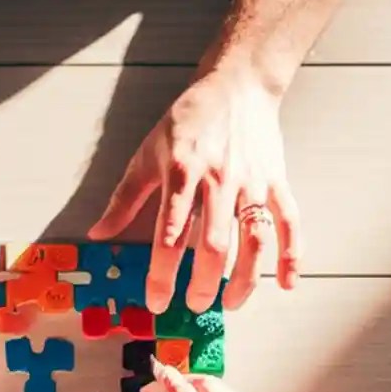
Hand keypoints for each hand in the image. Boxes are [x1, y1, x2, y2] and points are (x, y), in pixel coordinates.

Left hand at [89, 67, 299, 312]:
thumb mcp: (148, 154)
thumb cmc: (188, 120)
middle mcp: (219, 181)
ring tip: (232, 303)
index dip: (163, 275)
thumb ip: (124, 198)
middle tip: (195, 306)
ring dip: (246, 280)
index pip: (169, 237)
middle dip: (205, 285)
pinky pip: (289, 222)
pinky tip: (287, 283)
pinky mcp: (276, 182)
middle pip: (214, 246)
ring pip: (254, 240)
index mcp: (182, 175)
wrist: (236, 85)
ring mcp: (252, 183)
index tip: (158, 302)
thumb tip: (98, 233)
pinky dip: (292, 255)